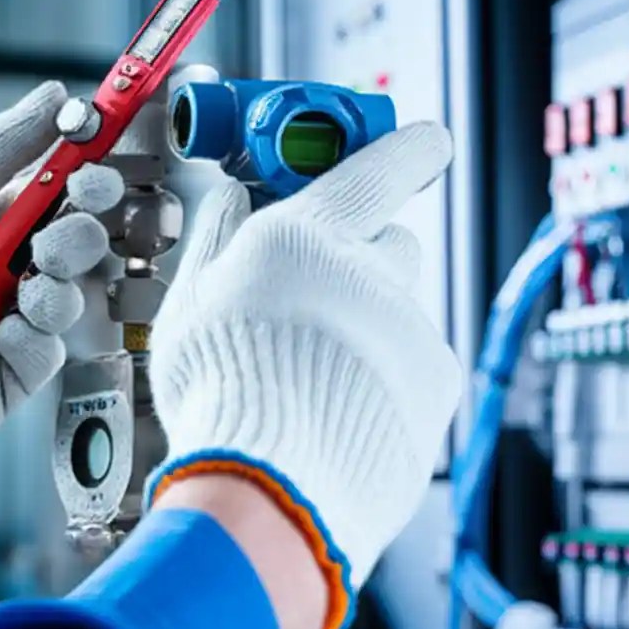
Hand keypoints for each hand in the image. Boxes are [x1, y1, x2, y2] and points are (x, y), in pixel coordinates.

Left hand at [0, 82, 123, 496]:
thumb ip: (4, 142)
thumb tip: (55, 95)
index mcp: (1, 221)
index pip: (69, 192)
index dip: (93, 178)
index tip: (98, 168)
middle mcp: (16, 269)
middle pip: (85, 243)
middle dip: (78, 236)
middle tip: (49, 241)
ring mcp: (20, 321)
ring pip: (74, 297)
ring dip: (52, 289)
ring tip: (13, 294)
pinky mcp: (17, 371)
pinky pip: (50, 351)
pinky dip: (28, 339)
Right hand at [147, 122, 461, 593]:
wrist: (272, 489)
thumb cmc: (221, 393)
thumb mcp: (192, 300)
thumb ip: (220, 236)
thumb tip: (234, 195)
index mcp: (310, 236)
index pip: (380, 166)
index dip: (405, 147)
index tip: (424, 139)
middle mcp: (373, 271)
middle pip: (388, 239)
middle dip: (361, 254)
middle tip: (317, 288)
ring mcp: (411, 327)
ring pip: (397, 307)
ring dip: (367, 325)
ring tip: (314, 372)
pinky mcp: (436, 382)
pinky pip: (413, 362)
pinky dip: (385, 377)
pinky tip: (341, 405)